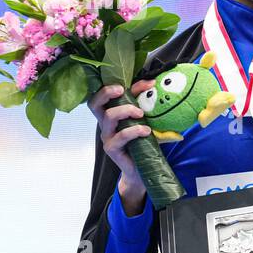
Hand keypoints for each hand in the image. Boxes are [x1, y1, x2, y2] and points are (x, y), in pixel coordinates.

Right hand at [86, 78, 155, 215]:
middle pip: (94, 103)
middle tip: (122, 90)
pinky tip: (146, 131)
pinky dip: (133, 131)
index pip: (111, 94)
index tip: (149, 83)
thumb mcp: (147, 121)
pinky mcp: (112, 148)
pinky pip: (120, 136)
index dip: (128, 85)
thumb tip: (158, 88)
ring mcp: (107, 136)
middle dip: (106, 92)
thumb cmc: (143, 143)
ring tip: (141, 114)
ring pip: (108, 116)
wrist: (142, 169)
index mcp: (112, 113)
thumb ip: (148, 107)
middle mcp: (106, 123)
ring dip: (125, 110)